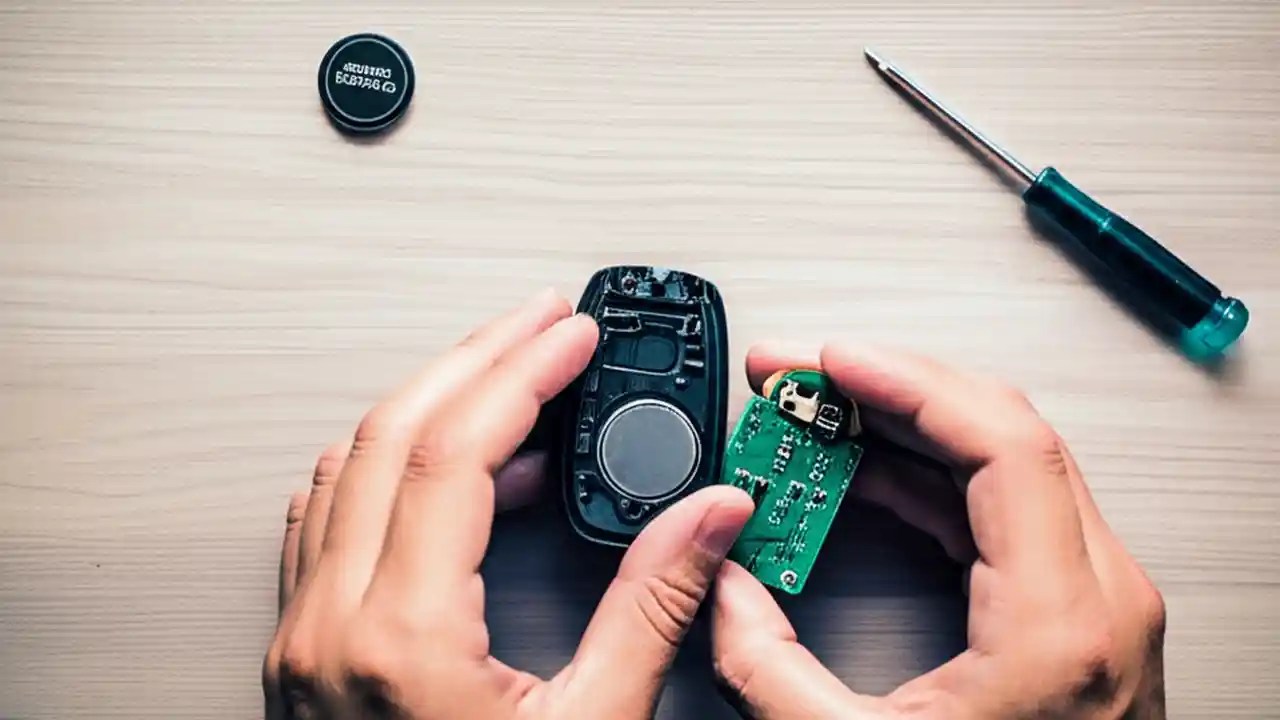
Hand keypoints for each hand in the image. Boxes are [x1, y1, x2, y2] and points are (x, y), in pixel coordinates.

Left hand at [264, 290, 753, 719]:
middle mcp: (329, 626)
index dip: (521, 374)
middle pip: (391, 434)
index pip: (453, 453)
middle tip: (542, 322)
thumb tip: (711, 516)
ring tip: (510, 384)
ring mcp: (302, 636)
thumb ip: (653, 607)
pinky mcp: (302, 650)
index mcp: (398, 640)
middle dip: (475, 358)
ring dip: (429, 405)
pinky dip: (387, 464)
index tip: (572, 334)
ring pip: (348, 466)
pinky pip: (326, 516)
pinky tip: (441, 467)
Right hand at [713, 345, 1166, 719]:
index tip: (830, 359)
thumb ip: (764, 668)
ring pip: (1003, 461)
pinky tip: (862, 472)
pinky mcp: (1074, 610)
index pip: (999, 442)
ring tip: (813, 417)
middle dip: (888, 389)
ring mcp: (1094, 600)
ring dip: (903, 429)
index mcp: (1057, 623)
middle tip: (799, 377)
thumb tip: (718, 587)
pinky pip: (1000, 507)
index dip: (906, 382)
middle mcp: (1096, 597)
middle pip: (1002, 433)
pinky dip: (926, 478)